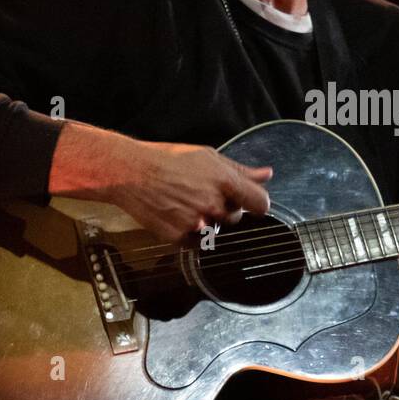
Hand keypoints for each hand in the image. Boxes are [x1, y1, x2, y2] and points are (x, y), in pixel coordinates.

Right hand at [49, 122, 271, 240]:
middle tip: (203, 194)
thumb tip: (267, 174)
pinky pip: (196, 242)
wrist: (130, 173)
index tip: (251, 203)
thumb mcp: (208, 157)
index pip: (260, 203)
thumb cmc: (169, 159)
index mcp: (225, 181)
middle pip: (236, 218)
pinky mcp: (179, 238)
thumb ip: (241, 170)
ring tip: (187, 203)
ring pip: (216, 230)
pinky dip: (190, 233)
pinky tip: (177, 215)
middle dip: (225, 208)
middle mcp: (214, 204)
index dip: (258, 204)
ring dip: (208, 221)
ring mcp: (197, 223)